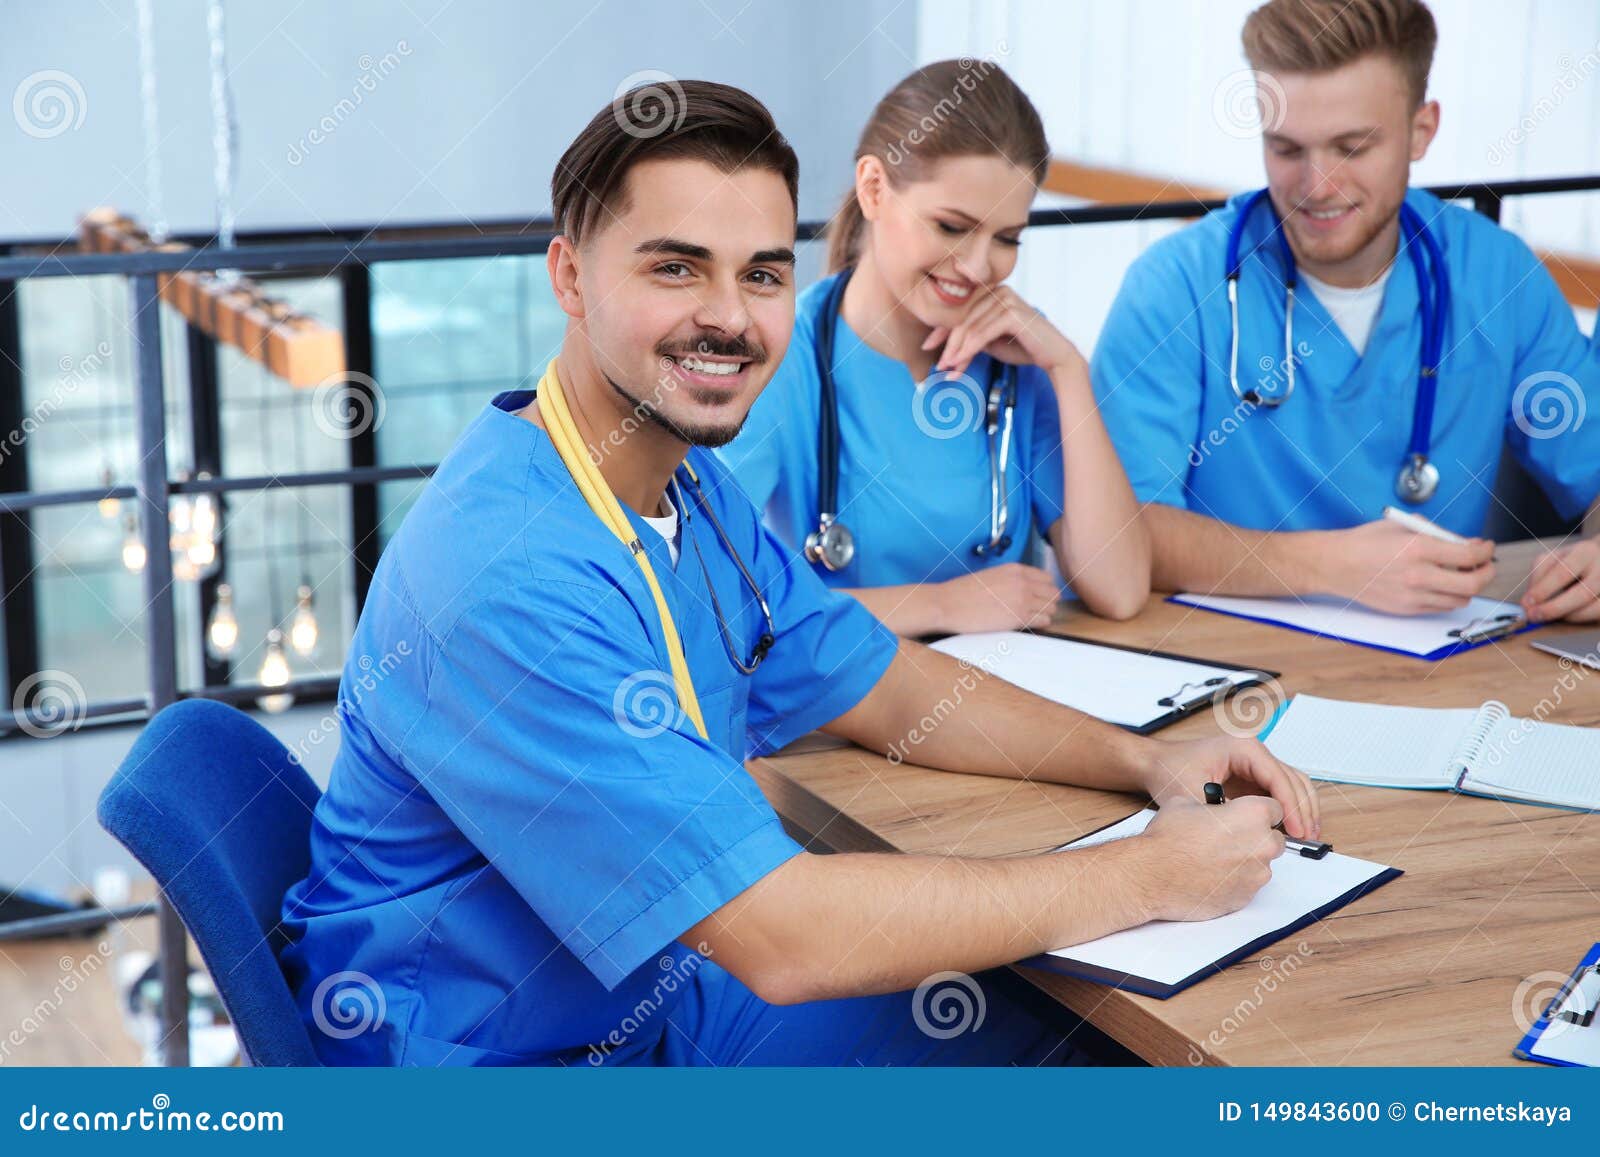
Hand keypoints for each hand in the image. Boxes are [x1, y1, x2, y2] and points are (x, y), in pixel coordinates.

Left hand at [922, 285, 1083, 378]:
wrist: (1053, 355)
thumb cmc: (1023, 347)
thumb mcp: (990, 341)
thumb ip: (971, 337)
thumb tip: (945, 348)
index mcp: (992, 292)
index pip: (961, 310)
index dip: (941, 329)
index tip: (927, 346)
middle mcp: (998, 291)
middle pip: (963, 318)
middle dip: (948, 343)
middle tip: (939, 364)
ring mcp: (1006, 300)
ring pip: (970, 328)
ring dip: (956, 351)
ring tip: (947, 368)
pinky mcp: (1012, 313)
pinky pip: (981, 334)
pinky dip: (967, 351)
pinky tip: (959, 364)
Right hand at [932, 564, 1059, 632]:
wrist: (948, 604)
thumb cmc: (963, 592)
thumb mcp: (992, 576)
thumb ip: (1012, 579)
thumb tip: (1026, 589)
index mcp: (1016, 569)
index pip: (1047, 578)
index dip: (1044, 590)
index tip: (1037, 598)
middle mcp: (1023, 581)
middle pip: (1053, 593)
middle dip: (1047, 603)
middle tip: (1035, 611)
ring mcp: (1023, 599)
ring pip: (1052, 608)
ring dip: (1044, 614)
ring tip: (1029, 619)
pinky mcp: (1019, 617)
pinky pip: (1044, 621)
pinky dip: (1039, 624)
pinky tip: (1025, 624)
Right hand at [1137, 797, 1284, 921]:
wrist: (1152, 875)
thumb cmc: (1167, 839)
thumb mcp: (1186, 803)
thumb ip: (1213, 807)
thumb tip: (1214, 811)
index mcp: (1252, 815)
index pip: (1276, 809)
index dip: (1259, 810)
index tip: (1249, 815)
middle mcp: (1262, 844)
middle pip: (1275, 839)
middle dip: (1257, 837)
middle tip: (1230, 838)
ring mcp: (1256, 874)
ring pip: (1262, 864)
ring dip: (1246, 860)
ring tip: (1215, 859)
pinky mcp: (1246, 898)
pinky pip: (1249, 885)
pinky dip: (1236, 880)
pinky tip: (1211, 875)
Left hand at [1139, 734, 1319, 839]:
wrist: (1157, 764)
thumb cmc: (1170, 771)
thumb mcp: (1190, 793)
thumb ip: (1218, 810)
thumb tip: (1245, 830)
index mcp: (1242, 747)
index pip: (1278, 777)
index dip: (1290, 806)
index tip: (1296, 830)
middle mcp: (1254, 750)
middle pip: (1293, 779)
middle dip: (1303, 809)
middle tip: (1307, 837)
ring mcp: (1256, 761)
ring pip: (1293, 783)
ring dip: (1302, 809)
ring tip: (1306, 835)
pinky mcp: (1254, 774)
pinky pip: (1281, 789)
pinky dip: (1290, 808)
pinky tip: (1293, 828)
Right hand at [1322, 519, 1494, 614]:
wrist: (1336, 565)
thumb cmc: (1365, 542)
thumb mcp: (1402, 526)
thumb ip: (1436, 533)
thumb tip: (1465, 543)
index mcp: (1418, 548)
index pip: (1470, 554)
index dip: (1486, 551)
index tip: (1486, 547)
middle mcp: (1418, 575)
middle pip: (1473, 583)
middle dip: (1487, 572)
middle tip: (1486, 565)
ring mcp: (1413, 596)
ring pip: (1461, 599)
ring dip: (1468, 586)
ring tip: (1461, 574)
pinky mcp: (1406, 609)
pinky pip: (1441, 607)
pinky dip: (1448, 596)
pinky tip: (1441, 584)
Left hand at [1522, 537, 1599, 622]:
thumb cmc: (1575, 559)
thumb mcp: (1555, 557)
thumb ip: (1540, 575)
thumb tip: (1529, 600)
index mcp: (1585, 552)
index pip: (1563, 573)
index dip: (1542, 590)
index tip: (1526, 603)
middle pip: (1582, 593)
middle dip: (1554, 608)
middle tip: (1535, 616)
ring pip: (1595, 608)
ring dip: (1569, 616)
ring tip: (1552, 617)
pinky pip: (1599, 614)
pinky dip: (1582, 617)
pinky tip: (1569, 615)